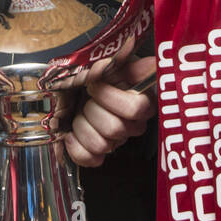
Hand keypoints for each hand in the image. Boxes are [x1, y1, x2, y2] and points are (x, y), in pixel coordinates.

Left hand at [64, 45, 155, 168]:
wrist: (72, 90)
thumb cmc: (92, 76)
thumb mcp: (109, 62)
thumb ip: (126, 60)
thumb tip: (150, 61)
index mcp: (141, 101)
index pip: (136, 109)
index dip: (109, 97)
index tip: (94, 85)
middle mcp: (132, 125)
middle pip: (115, 129)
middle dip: (92, 111)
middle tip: (86, 100)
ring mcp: (115, 142)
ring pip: (102, 145)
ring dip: (81, 126)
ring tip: (79, 114)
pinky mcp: (97, 154)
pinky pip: (90, 160)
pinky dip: (75, 147)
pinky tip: (71, 134)